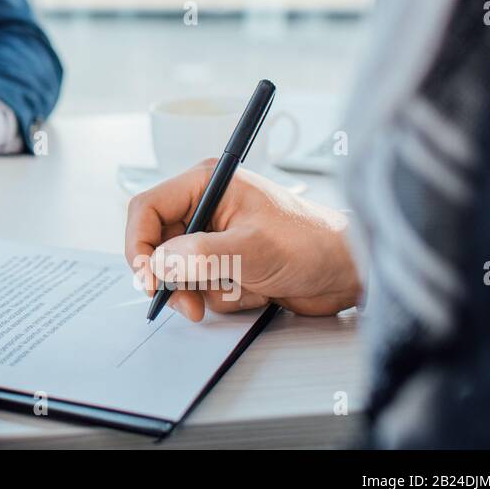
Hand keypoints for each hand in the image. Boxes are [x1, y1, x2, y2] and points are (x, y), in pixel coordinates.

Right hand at [125, 160, 362, 320]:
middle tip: (188, 303)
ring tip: (239, 290)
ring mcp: (216, 236)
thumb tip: (158, 265)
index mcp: (207, 184)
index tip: (147, 278)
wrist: (350, 271)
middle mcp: (206, 207)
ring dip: (203, 289)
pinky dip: (224, 296)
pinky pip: (202, 286)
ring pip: (179, 270)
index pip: (148, 208)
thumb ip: (200, 256)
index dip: (139, 244)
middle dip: (174, 277)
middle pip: (159, 244)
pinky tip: (256, 289)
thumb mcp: (252, 248)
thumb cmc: (312, 243)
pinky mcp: (228, 262)